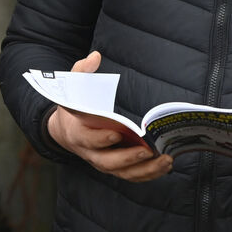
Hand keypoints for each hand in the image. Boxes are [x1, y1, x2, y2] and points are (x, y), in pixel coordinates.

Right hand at [45, 51, 172, 181]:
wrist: (65, 131)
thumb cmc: (74, 106)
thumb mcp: (72, 87)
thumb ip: (81, 72)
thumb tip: (95, 56)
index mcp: (77, 132)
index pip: (87, 139)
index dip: (100, 138)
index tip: (117, 133)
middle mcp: (89, 152)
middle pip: (107, 161)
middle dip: (128, 157)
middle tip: (148, 150)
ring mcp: (103, 162)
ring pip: (123, 172)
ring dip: (145, 169)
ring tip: (166, 159)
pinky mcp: (115, 168)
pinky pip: (132, 175)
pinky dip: (149, 173)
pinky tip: (166, 164)